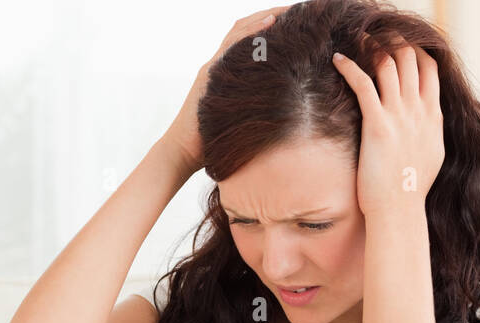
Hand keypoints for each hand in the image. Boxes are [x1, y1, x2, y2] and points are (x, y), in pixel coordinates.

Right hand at [162, 5, 291, 174]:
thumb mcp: (237, 118)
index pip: (247, 40)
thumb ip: (251, 105)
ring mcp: (213, 68)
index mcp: (224, 72)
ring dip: (264, 18)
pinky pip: (232, 47)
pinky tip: (270, 25)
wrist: (182, 151)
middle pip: (244, 29)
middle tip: (297, 9)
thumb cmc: (210, 142)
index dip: (268, 27)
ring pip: (239, 32)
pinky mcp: (210, 75)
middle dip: (270, 16)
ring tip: (287, 11)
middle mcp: (217, 65)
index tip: (293, 22)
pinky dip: (252, 33)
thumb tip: (284, 107)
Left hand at [331, 33, 444, 218]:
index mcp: (433, 116)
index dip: (416, 50)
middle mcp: (419, 110)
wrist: (399, 210)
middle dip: (393, 40)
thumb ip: (429, 134)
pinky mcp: (378, 124)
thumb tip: (427, 126)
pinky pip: (363, 84)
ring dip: (372, 47)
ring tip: (358, 38)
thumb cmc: (409, 191)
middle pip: (410, 59)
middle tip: (377, 33)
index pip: (430, 69)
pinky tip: (338, 60)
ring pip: (389, 65)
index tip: (401, 43)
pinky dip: (350, 67)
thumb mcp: (431, 156)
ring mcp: (399, 116)